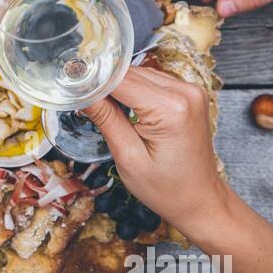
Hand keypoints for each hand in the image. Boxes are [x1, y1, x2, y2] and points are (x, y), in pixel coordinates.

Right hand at [82, 66, 229, 237]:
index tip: (71, 86)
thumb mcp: (128, 157)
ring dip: (121, 87)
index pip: (121, 79)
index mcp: (171, 108)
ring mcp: (192, 91)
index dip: (94, 81)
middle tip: (84, 101)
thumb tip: (82, 92)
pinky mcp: (191, 94)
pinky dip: (137, 91)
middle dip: (106, 85)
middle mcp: (186, 92)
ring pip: (142, 74)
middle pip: (132, 73)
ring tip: (105, 109)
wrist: (200, 199)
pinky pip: (155, 82)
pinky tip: (127, 107)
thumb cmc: (167, 188)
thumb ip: (106, 119)